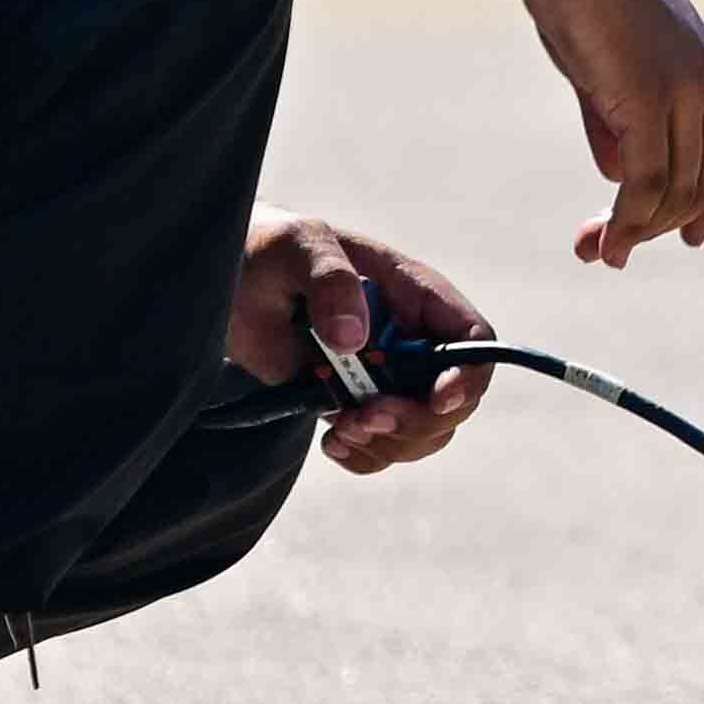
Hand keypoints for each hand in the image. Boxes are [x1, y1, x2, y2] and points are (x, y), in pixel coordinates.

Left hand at [233, 215, 491, 469]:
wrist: (230, 280)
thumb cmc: (271, 248)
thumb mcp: (299, 246)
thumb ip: (330, 281)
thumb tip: (353, 338)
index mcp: (416, 295)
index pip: (474, 340)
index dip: (469, 375)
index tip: (437, 399)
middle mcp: (411, 341)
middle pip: (454, 402)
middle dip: (416, 421)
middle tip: (363, 417)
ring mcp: (384, 377)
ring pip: (422, 434)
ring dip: (388, 444)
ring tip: (341, 430)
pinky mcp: (352, 404)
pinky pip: (381, 448)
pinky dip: (365, 457)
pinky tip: (332, 442)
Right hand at [522, 0, 703, 265]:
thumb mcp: (608, 66)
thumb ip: (617, 122)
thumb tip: (619, 175)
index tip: (689, 236)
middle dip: (660, 227)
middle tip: (611, 253)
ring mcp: (685, 92)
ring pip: (675, 191)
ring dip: (637, 232)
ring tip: (598, 252)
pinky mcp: (650, 101)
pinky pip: (644, 183)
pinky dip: (625, 221)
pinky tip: (602, 238)